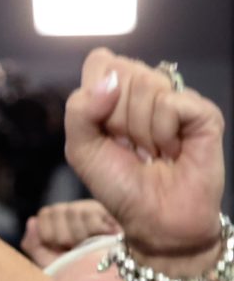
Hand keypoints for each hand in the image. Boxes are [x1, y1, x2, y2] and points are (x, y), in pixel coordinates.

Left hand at [21, 200, 121, 266]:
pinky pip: (91, 216)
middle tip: (76, 248)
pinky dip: (96, 231)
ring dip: (81, 236)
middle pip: (57, 212)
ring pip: (74, 212)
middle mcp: (68, 211)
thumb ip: (33, 244)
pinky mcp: (105, 210)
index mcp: (51, 223)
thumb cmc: (75, 271)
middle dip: (64, 237)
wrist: (104, 278)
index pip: (43, 215)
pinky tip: (103, 238)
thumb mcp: (48, 262)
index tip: (60, 249)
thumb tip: (32, 220)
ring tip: (89, 245)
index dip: (48, 236)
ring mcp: (87, 208)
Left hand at [65, 50, 224, 263]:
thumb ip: (79, 112)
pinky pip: (172, 102)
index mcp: (113, 93)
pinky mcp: (202, 111)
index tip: (103, 131)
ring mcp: (175, 98)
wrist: (155, 218)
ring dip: (141, 131)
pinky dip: (164, 132)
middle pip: (123, 72)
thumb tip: (108, 82)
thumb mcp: (82, 150)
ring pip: (147, 85)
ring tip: (151, 152)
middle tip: (130, 147)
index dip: (96, 96)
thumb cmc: (120, 185)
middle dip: (117, 119)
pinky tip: (172, 150)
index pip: (100, 62)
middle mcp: (145, 90)